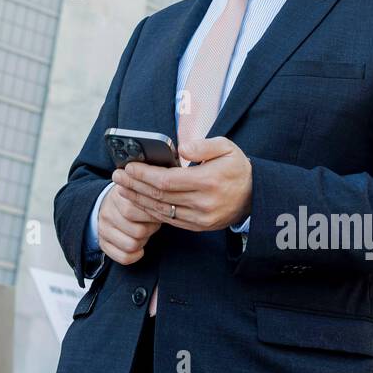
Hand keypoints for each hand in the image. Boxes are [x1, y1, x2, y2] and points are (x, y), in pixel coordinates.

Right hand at [96, 181, 162, 264]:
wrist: (111, 202)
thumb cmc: (133, 200)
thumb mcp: (140, 193)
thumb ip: (151, 200)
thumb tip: (167, 212)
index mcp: (117, 198)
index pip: (133, 212)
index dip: (151, 216)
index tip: (156, 214)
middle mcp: (107, 214)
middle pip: (137, 231)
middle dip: (150, 229)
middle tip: (151, 224)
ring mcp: (103, 230)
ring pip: (131, 245)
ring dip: (143, 241)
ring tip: (143, 232)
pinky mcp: (103, 244)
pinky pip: (124, 258)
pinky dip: (135, 256)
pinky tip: (139, 248)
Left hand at [113, 136, 252, 231]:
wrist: (254, 196)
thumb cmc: (236, 167)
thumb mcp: (226, 147)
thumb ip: (203, 146)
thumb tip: (182, 149)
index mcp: (209, 181)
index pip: (167, 180)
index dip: (144, 175)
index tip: (129, 166)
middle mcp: (203, 203)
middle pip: (159, 196)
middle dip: (135, 186)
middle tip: (117, 176)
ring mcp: (200, 218)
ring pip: (161, 211)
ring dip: (138, 200)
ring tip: (122, 188)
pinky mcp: (198, 226)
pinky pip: (169, 220)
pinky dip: (150, 211)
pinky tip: (138, 202)